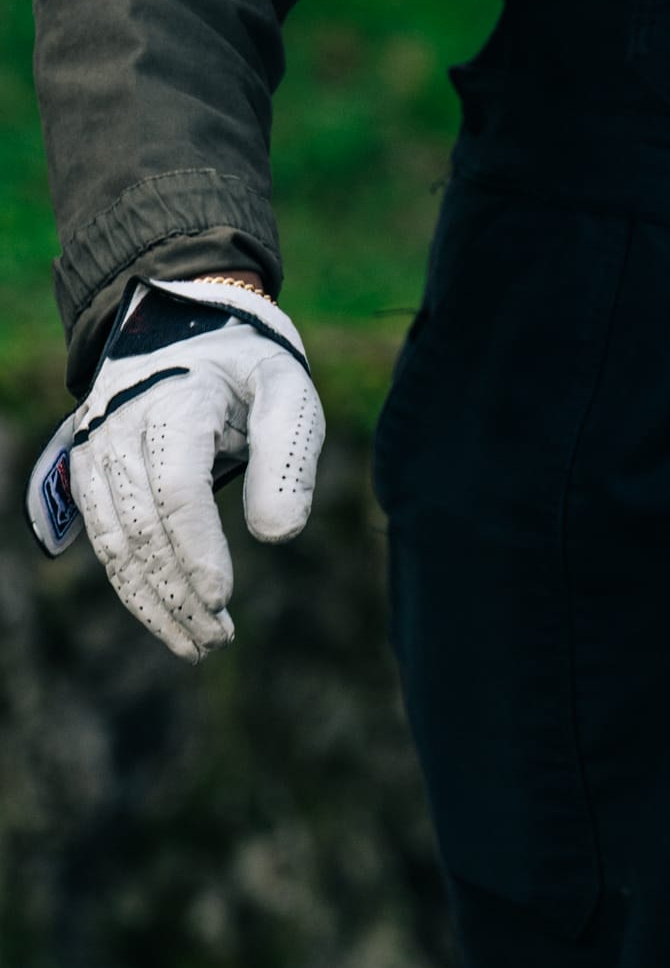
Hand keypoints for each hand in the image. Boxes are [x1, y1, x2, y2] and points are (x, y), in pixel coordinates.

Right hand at [26, 278, 325, 662]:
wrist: (185, 323)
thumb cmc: (248, 365)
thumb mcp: (286, 390)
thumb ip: (287, 456)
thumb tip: (279, 535)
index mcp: (173, 403)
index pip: (177, 490)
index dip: (197, 550)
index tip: (223, 600)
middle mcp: (119, 429)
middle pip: (142, 529)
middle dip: (178, 594)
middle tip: (218, 641)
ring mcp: (95, 451)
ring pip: (114, 543)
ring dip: (151, 602)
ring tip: (196, 644)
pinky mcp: (85, 472)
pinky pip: (103, 538)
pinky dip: (131, 582)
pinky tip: (162, 616)